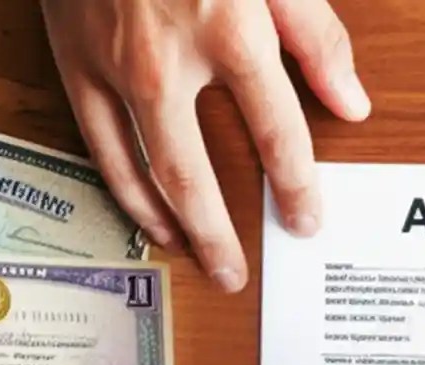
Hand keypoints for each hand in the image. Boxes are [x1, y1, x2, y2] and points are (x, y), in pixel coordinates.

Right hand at [41, 0, 370, 292]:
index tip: (308, 221)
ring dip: (169, 222)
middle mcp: (168, 57)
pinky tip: (146, 214)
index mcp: (233, 30)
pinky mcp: (71, 58)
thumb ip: (319, 37)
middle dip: (221, 232)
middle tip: (240, 274)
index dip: (297, 186)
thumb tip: (352, 103)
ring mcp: (113, 63)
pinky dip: (122, 187)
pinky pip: (96, 142)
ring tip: (196, 258)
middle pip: (195, 172)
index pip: (277, 134)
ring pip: (139, 168)